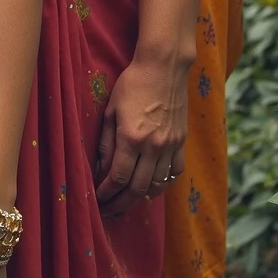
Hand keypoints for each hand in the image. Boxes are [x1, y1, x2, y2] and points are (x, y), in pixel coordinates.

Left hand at [95, 50, 187, 215]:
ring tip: (126, 202)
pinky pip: (174, 173)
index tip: (96, 200)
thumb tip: (100, 168)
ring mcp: (170, 146)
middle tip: (108, 210)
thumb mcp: (111, 110)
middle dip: (120, 203)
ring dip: (140, 198)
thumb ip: (106, 141)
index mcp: (132, 138)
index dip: (106, 193)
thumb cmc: (132, 83)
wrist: (164, 67)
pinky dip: (162, 184)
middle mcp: (153, 147)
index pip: (117, 178)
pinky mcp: (181, 142)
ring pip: (157, 185)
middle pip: (137, 188)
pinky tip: (150, 187)